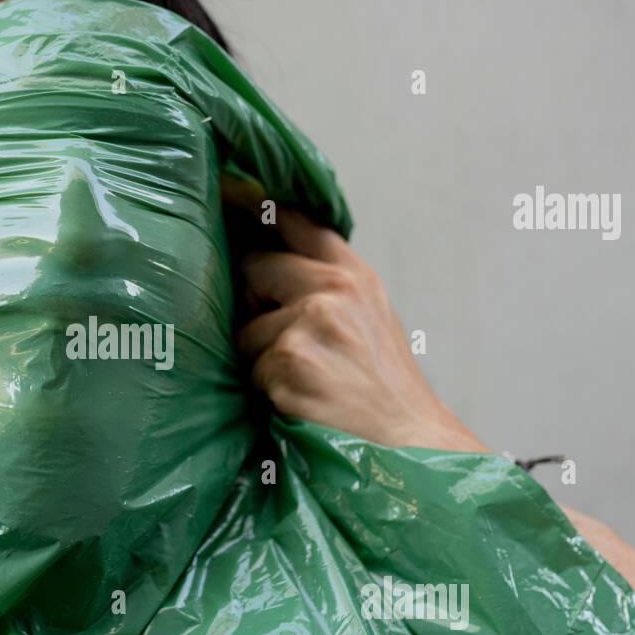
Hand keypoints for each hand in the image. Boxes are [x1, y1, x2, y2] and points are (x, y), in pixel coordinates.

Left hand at [230, 189, 485, 451]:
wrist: (408, 444)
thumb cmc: (383, 391)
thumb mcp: (368, 321)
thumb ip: (325, 289)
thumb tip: (256, 270)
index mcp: (355, 275)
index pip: (297, 221)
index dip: (255, 204)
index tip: (227, 190)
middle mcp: (334, 288)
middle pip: (254, 267)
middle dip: (254, 305)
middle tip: (285, 343)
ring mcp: (310, 322)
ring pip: (247, 330)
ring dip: (262, 360)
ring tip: (306, 384)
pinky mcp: (289, 360)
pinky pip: (251, 369)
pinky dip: (267, 390)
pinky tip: (302, 402)